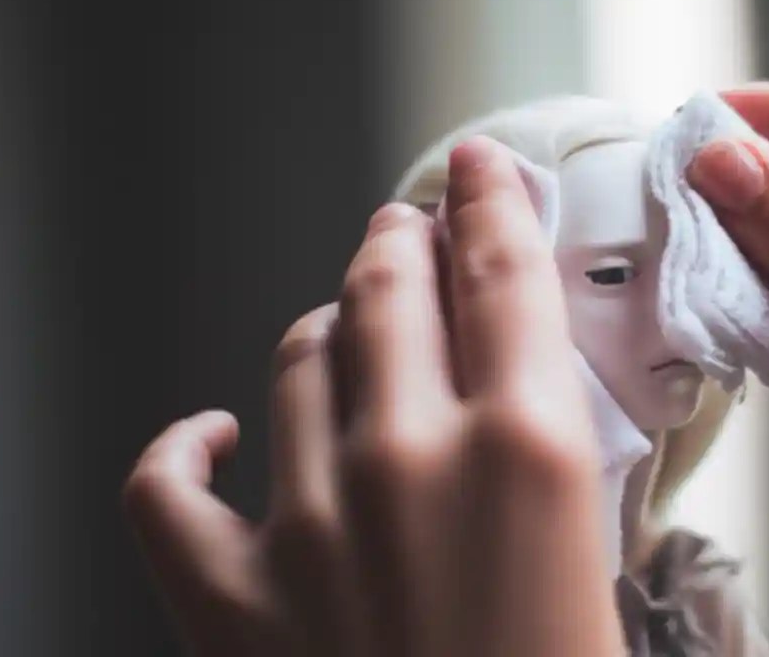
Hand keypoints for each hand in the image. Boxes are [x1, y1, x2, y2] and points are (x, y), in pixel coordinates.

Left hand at [123, 137, 623, 655]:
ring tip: (342, 323)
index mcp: (527, 451)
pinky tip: (209, 435)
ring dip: (325, 328)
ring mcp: (305, 524)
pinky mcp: (229, 599)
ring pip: (296, 360)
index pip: (502, 274)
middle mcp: (407, 464)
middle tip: (402, 230)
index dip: (488, 202)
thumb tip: (523, 406)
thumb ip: (556, 462)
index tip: (476, 169)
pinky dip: (185, 449)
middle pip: (387, 291)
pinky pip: (166, 487)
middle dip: (397, 245)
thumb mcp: (602, 560)